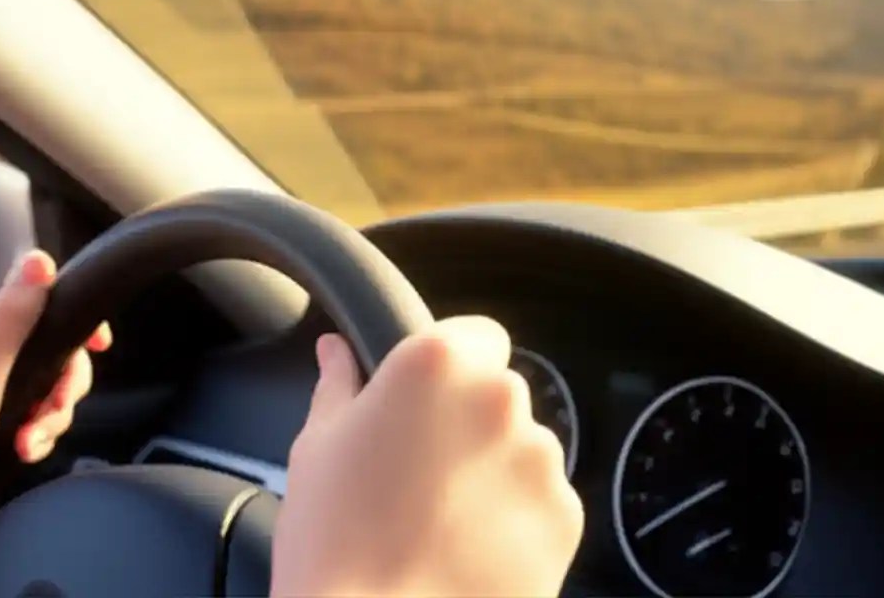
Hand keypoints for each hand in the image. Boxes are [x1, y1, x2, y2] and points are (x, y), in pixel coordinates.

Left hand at [0, 250, 109, 527]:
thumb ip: (14, 316)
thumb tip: (40, 256)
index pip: (44, 306)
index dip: (76, 326)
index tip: (100, 348)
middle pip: (54, 353)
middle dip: (62, 389)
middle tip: (51, 413)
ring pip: (46, 389)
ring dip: (48, 419)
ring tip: (29, 443)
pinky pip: (30, 415)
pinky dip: (34, 434)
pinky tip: (23, 451)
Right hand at [271, 316, 583, 597]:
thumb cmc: (334, 541)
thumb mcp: (317, 448)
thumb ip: (339, 384)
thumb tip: (336, 350)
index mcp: (436, 366)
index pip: (478, 335)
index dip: (453, 367)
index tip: (427, 402)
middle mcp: (500, 400)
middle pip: (499, 393)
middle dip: (470, 421)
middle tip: (421, 469)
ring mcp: (540, 460)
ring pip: (523, 448)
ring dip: (495, 470)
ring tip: (442, 519)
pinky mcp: (566, 518)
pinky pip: (543, 501)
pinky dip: (516, 519)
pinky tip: (468, 548)